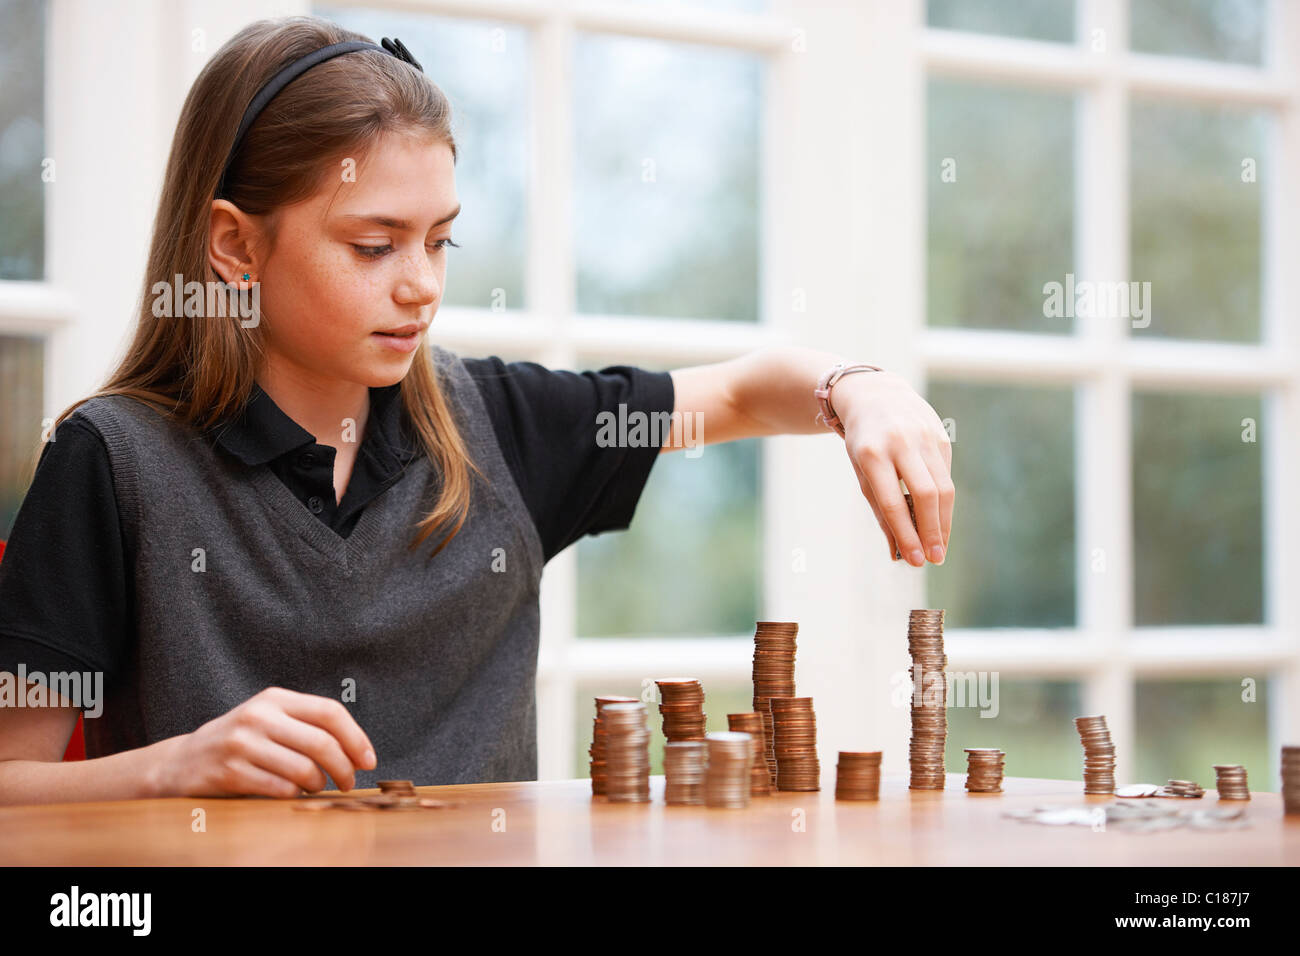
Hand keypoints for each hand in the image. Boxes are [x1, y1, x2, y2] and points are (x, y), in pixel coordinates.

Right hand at [149, 687, 376, 797]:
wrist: (181, 762)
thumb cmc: (240, 743)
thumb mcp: (269, 720)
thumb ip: (306, 726)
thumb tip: (358, 751)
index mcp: (275, 698)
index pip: (329, 712)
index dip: (356, 738)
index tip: (369, 761)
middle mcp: (259, 716)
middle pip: (322, 742)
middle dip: (345, 768)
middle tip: (350, 783)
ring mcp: (242, 744)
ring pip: (304, 769)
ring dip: (320, 785)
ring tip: (318, 787)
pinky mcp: (230, 772)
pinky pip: (280, 789)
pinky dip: (295, 795)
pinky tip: (293, 794)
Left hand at [829, 370, 953, 565]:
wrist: (876, 395)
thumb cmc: (864, 442)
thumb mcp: (861, 471)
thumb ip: (880, 508)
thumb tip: (898, 550)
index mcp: (872, 454)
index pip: (892, 501)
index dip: (905, 533)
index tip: (913, 560)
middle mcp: (900, 444)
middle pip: (925, 494)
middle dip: (932, 531)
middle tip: (934, 559)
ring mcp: (923, 437)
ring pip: (943, 486)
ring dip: (943, 522)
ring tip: (939, 547)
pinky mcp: (940, 436)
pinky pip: (946, 475)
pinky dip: (944, 503)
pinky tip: (940, 521)